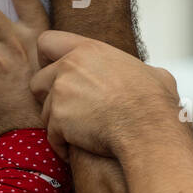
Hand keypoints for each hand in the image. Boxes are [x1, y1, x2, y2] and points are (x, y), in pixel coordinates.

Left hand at [29, 31, 180, 158]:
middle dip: (47, 96)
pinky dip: (61, 146)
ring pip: (44, 111)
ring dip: (57, 123)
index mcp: (88, 50)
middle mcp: (69, 67)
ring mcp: (61, 93)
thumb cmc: (155, 103)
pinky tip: (75, 150)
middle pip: (37, 80)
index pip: (47, 42)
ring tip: (77, 133)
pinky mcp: (58, 120)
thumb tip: (152, 76)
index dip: (46, 58)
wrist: (148, 128)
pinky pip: (51, 136)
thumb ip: (139, 71)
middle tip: (65, 108)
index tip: (55, 71)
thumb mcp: (153, 74)